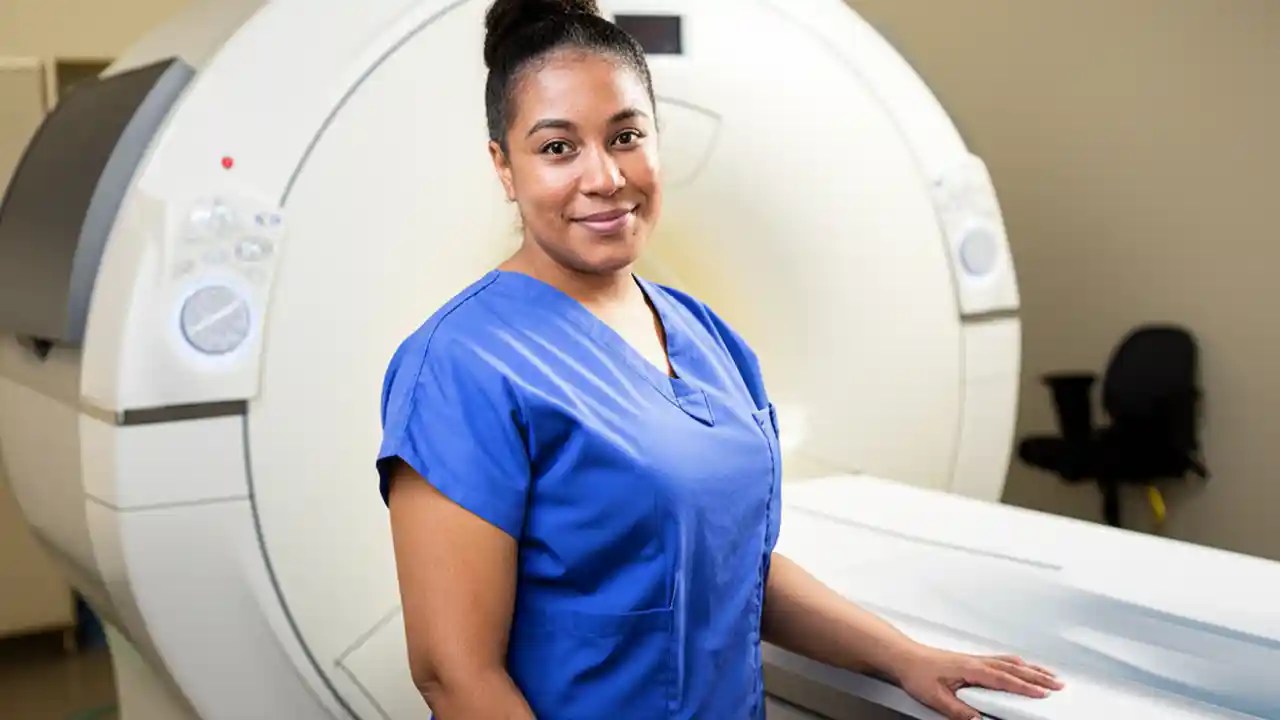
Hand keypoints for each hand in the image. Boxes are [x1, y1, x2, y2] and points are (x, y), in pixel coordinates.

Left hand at [891, 643, 1063, 719]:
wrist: (904, 657)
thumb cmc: (917, 672)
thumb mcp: (935, 697)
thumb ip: (958, 710)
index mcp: (971, 669)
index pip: (1004, 679)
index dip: (1025, 687)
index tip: (1043, 693)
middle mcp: (976, 661)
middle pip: (1014, 668)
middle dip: (1038, 676)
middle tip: (1058, 685)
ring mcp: (976, 659)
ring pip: (1010, 662)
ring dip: (1031, 668)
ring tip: (1050, 675)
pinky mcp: (973, 660)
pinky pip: (1002, 660)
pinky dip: (1018, 663)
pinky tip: (1022, 666)